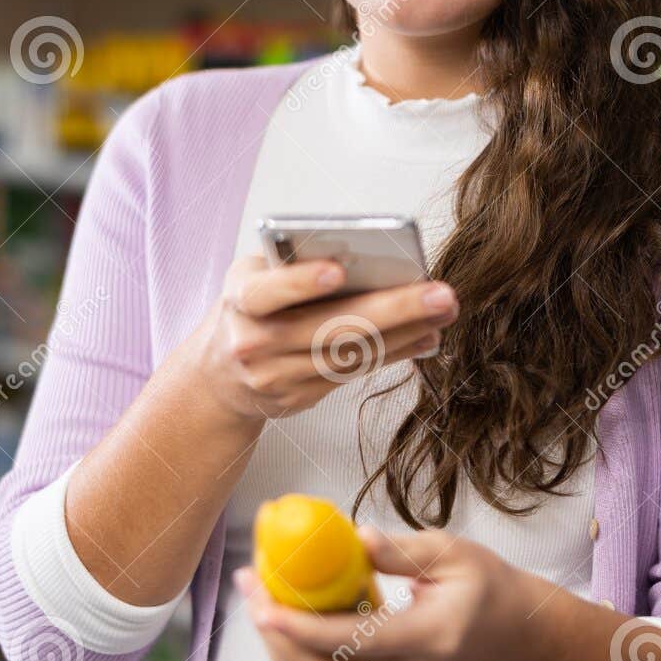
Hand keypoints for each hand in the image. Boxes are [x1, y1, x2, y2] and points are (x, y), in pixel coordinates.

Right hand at [191, 254, 459, 425]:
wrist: (217, 374)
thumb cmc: (251, 307)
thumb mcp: (257, 277)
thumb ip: (296, 268)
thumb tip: (372, 261)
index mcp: (241, 299)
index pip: (269, 291)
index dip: (302, 282)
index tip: (340, 270)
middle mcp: (254, 341)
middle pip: (330, 326)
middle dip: (392, 309)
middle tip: (440, 294)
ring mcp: (275, 377)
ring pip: (350, 353)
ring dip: (405, 332)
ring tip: (443, 312)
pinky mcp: (297, 398)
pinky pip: (353, 372)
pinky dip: (393, 352)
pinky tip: (424, 336)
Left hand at [234, 524, 523, 660]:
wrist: (509, 635)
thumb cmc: (481, 585)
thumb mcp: (452, 553)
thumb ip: (402, 550)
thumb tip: (355, 538)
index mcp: (432, 638)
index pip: (353, 643)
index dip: (301, 626)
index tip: (265, 600)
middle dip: (276, 640)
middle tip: (252, 592)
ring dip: (281, 653)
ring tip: (262, 604)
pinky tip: (289, 628)